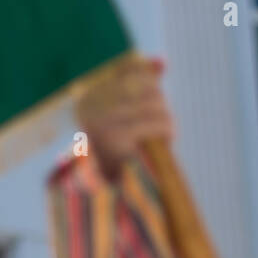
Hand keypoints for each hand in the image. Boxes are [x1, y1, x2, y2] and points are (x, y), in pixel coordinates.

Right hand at [76, 56, 173, 180]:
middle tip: (163, 121)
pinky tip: (168, 140)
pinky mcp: (115, 137)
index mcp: (89, 96)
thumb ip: (140, 89)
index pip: (127, 68)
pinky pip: (153, 123)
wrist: (106, 196)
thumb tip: (162, 62)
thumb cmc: (119, 155)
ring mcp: (101, 121)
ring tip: (167, 133)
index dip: (148, 71)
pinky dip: (166, 130)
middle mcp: (91, 105)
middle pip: (144, 86)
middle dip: (160, 103)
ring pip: (152, 104)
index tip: (160, 74)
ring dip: (166, 118)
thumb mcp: (126, 118)